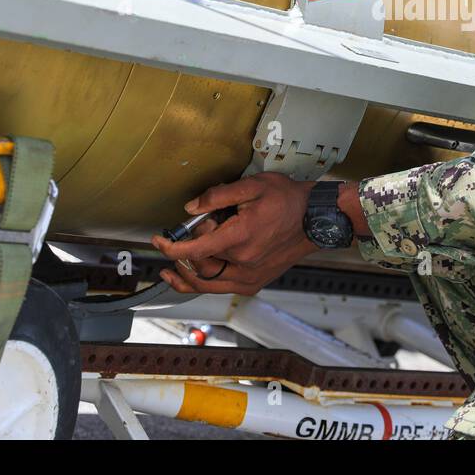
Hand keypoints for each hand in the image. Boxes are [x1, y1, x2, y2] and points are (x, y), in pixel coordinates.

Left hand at [151, 173, 317, 295]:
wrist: (315, 220)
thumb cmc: (288, 200)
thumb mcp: (253, 185)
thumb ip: (219, 195)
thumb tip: (191, 207)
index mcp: (240, 237)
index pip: (195, 251)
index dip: (172, 247)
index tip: (159, 241)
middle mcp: (243, 263)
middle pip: (197, 267)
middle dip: (183, 252)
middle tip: (186, 235)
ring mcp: (249, 277)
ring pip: (206, 284)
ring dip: (185, 276)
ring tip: (171, 269)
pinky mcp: (254, 282)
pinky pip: (221, 288)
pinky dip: (204, 284)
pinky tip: (195, 275)